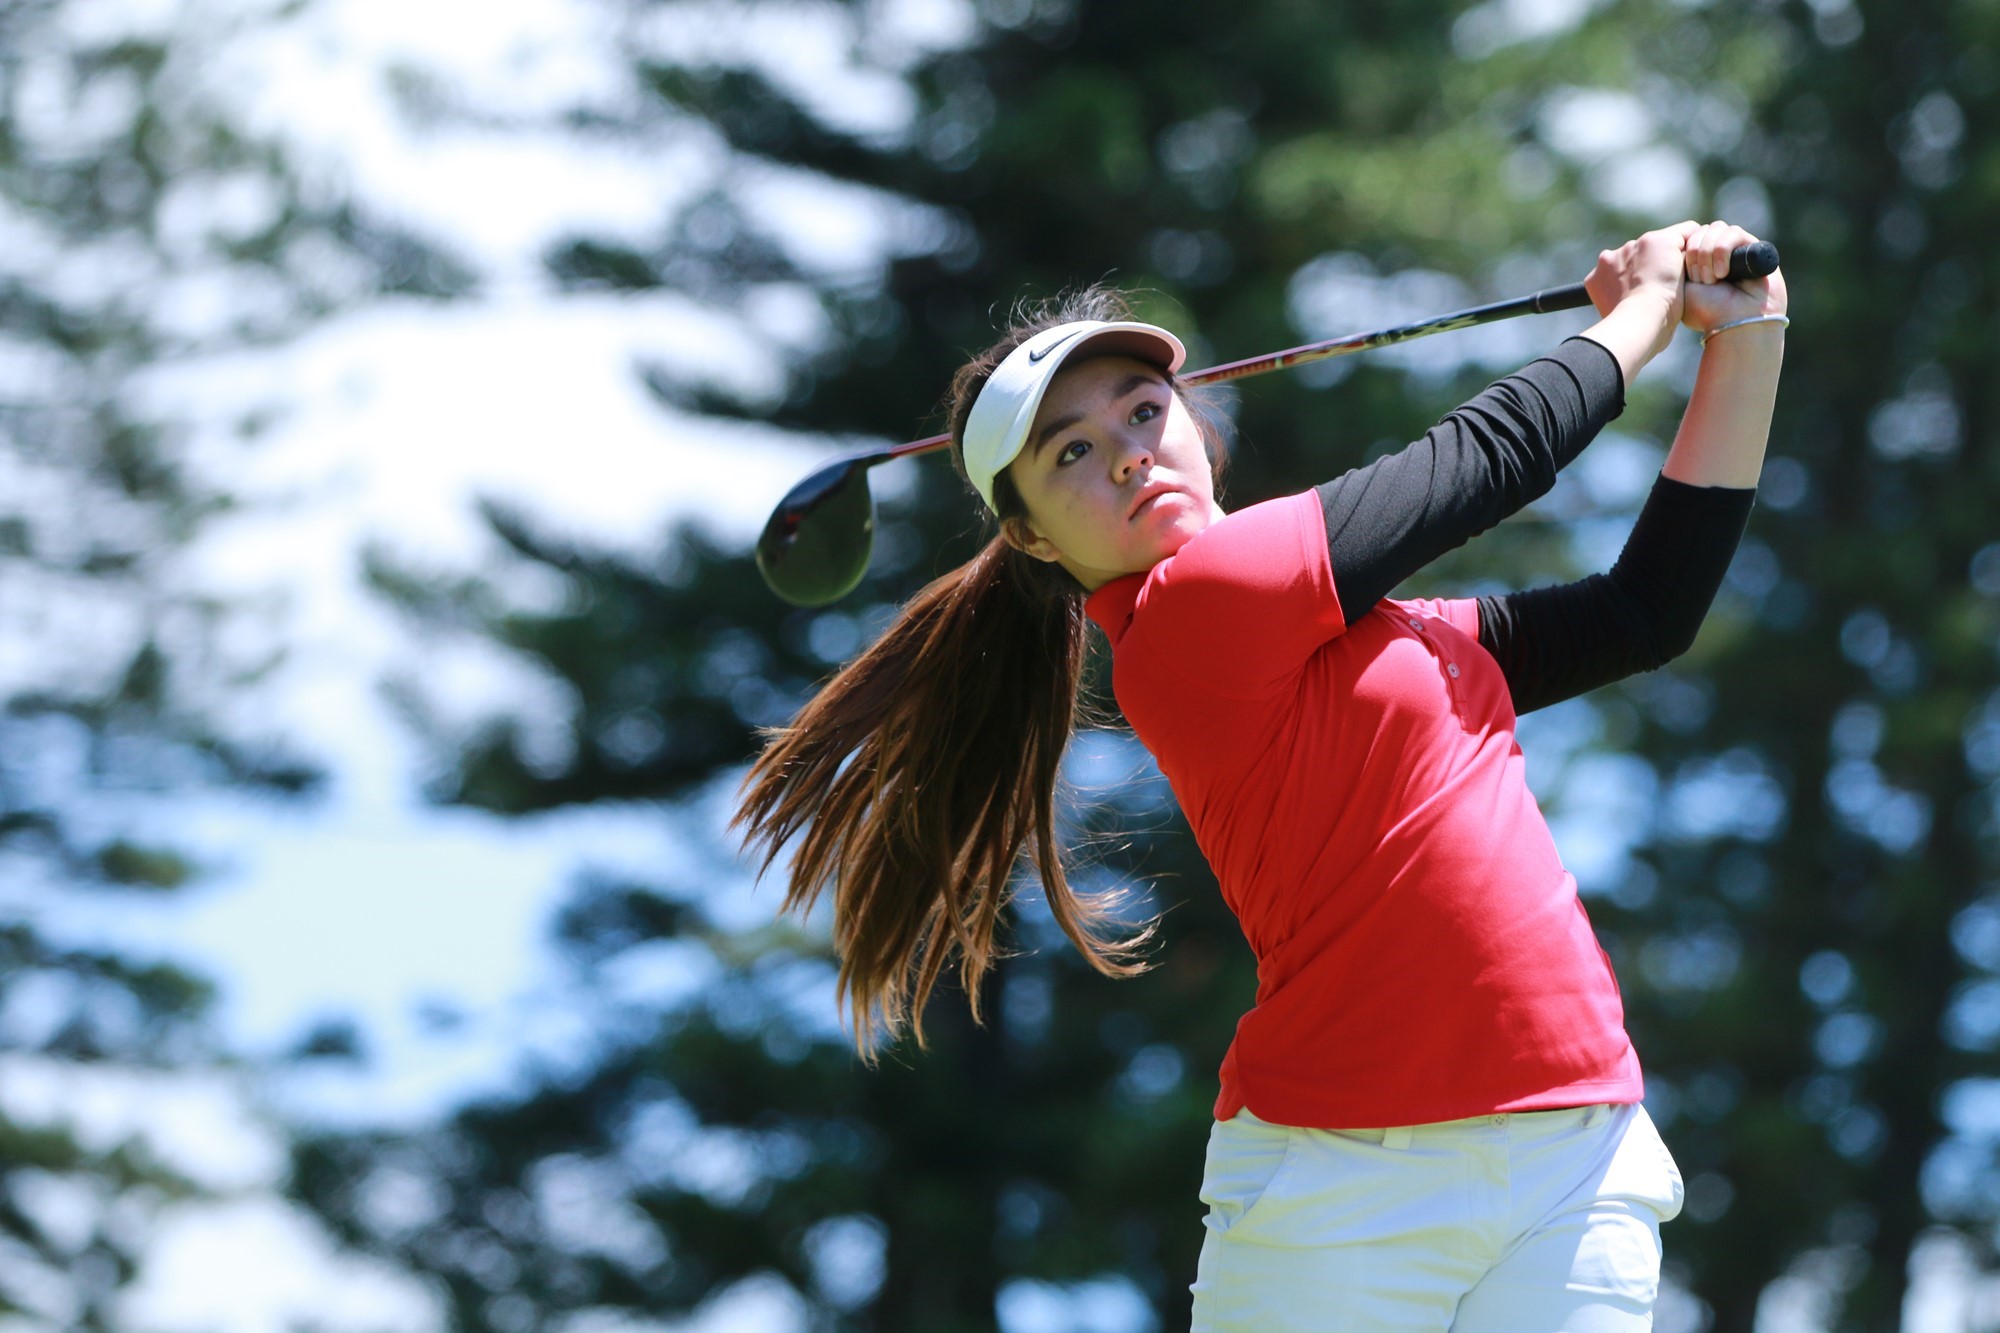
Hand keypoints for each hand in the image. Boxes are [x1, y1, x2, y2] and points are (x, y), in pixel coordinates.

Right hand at [1583, 222, 1697, 371]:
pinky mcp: (1658, 241)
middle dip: (1652, 267)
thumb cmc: (1631, 333)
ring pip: (1660, 245)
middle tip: (1668, 287)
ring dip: (1670, 259)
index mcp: (1597, 277)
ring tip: (1684, 280)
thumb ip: (1624, 304)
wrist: (1637, 323)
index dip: (1637, 280)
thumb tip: (1638, 315)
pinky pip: (1685, 233)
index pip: (1621, 269)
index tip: (1648, 293)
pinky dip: (1694, 245)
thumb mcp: (1618, 318)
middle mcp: (1611, 257)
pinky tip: (1698, 263)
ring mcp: (1634, 246)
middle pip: (1639, 255)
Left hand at [1680, 220, 1787, 335]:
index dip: (1686, 250)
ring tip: (1712, 279)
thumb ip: (1679, 259)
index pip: (1691, 235)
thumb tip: (1681, 238)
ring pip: (1717, 228)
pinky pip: (1734, 232)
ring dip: (1709, 253)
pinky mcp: (1754, 247)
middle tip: (1700, 280)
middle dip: (1696, 253)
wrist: (1732, 324)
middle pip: (1702, 230)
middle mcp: (1719, 252)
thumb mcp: (1682, 283)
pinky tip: (1723, 273)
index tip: (1685, 276)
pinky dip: (1722, 251)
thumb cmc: (1705, 310)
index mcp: (1700, 259)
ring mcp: (1737, 249)